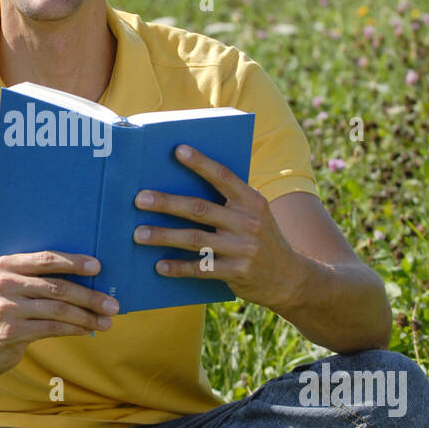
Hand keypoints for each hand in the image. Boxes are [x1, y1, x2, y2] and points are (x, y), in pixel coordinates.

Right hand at [0, 251, 119, 377]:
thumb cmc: (10, 309)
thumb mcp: (17, 286)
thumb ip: (41, 277)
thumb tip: (91, 277)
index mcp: (8, 264)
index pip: (46, 259)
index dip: (74, 262)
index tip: (98, 267)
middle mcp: (5, 283)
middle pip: (57, 287)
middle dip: (89, 296)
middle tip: (112, 305)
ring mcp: (7, 308)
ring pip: (58, 310)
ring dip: (87, 316)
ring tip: (106, 322)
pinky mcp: (11, 332)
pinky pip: (52, 328)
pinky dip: (74, 329)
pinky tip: (87, 330)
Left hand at [132, 144, 306, 309]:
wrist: (289, 277)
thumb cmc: (260, 238)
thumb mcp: (254, 214)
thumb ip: (228, 201)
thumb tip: (182, 183)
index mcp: (252, 201)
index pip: (223, 176)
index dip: (200, 162)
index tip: (177, 150)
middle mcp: (248, 222)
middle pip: (199, 208)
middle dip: (167, 203)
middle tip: (139, 199)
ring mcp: (243, 248)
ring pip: (195, 239)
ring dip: (164, 236)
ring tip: (139, 234)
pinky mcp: (237, 272)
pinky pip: (201, 268)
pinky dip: (178, 267)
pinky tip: (159, 265)